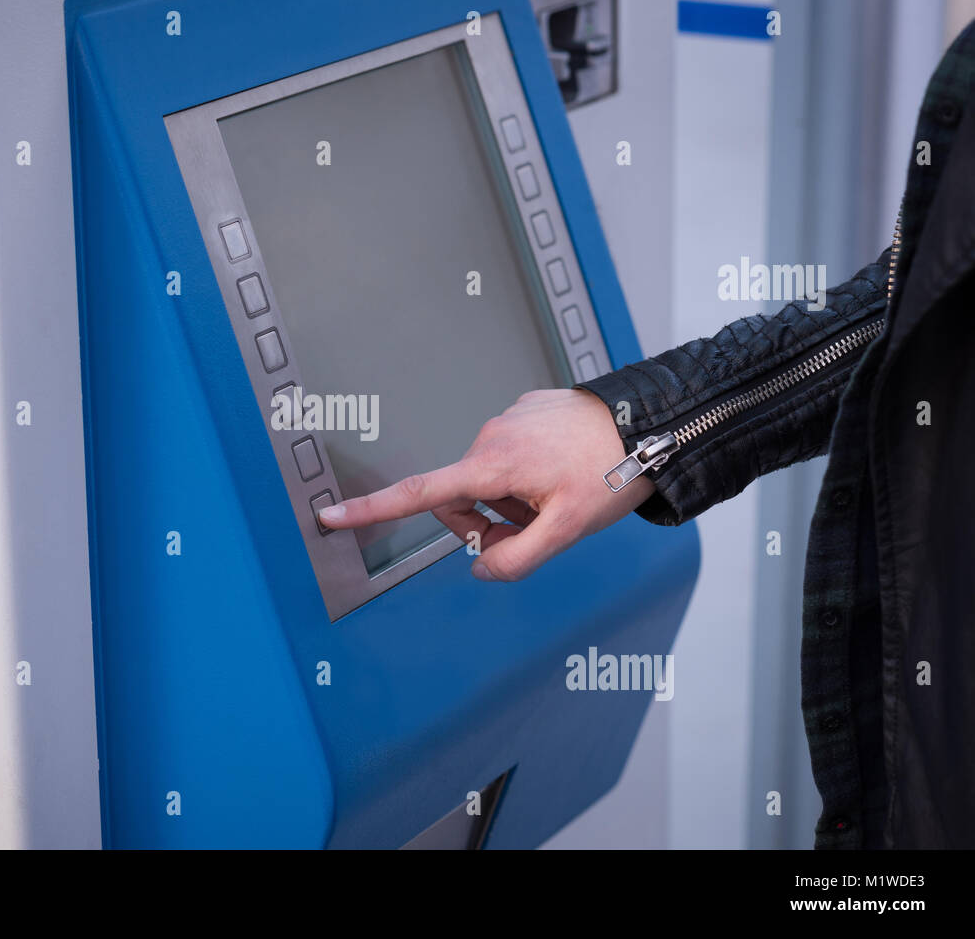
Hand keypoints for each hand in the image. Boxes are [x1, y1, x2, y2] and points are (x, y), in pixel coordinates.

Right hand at [317, 388, 654, 581]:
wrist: (650, 421)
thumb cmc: (612, 470)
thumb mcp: (568, 531)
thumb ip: (517, 559)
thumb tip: (481, 567)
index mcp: (493, 464)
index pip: (419, 494)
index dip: (371, 509)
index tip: (330, 514)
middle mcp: (490, 437)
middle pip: (459, 499)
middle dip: (487, 523)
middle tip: (535, 529)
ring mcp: (507, 421)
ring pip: (487, 480)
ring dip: (511, 500)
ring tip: (556, 496)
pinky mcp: (523, 413)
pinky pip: (508, 457)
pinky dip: (526, 476)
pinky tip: (561, 472)